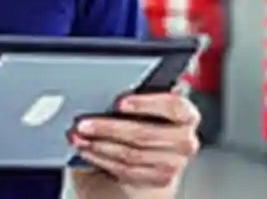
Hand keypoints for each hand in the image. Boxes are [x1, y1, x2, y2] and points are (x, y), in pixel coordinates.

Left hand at [68, 91, 200, 189]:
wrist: (150, 156)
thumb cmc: (145, 122)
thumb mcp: (145, 104)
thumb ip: (137, 94)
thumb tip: (108, 86)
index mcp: (186, 114)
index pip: (174, 106)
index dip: (146, 104)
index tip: (120, 102)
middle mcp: (185, 140)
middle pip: (145, 134)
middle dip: (109, 128)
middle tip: (85, 123)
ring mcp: (174, 163)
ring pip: (132, 154)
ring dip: (100, 145)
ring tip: (80, 137)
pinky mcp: (158, 180)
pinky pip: (126, 170)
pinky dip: (102, 159)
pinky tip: (88, 150)